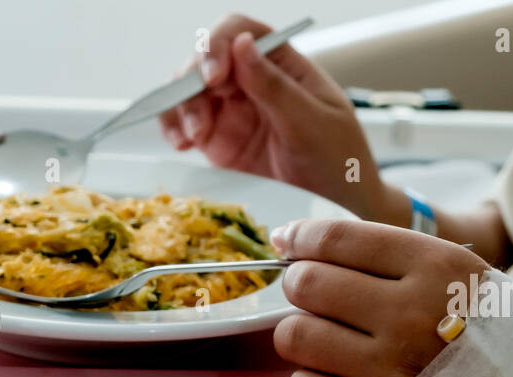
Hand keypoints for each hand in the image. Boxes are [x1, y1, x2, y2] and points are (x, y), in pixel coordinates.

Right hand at [159, 14, 404, 223]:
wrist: (337, 207)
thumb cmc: (339, 160)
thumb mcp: (314, 123)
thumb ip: (276, 87)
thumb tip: (242, 44)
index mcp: (281, 64)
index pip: (240, 32)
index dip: (218, 44)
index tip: (214, 75)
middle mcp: (251, 81)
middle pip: (205, 60)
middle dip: (192, 82)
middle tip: (198, 118)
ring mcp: (231, 111)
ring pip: (188, 91)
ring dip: (180, 108)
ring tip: (191, 137)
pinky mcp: (217, 141)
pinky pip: (185, 125)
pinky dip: (174, 129)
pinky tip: (181, 144)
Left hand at [268, 218, 485, 376]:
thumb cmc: (501, 335)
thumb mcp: (465, 275)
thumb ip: (394, 260)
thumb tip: (305, 244)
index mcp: (435, 267)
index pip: (338, 239)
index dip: (300, 238)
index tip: (287, 243)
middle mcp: (411, 314)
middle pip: (307, 285)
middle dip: (299, 285)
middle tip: (311, 295)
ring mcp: (393, 368)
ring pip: (296, 336)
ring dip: (299, 335)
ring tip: (322, 339)